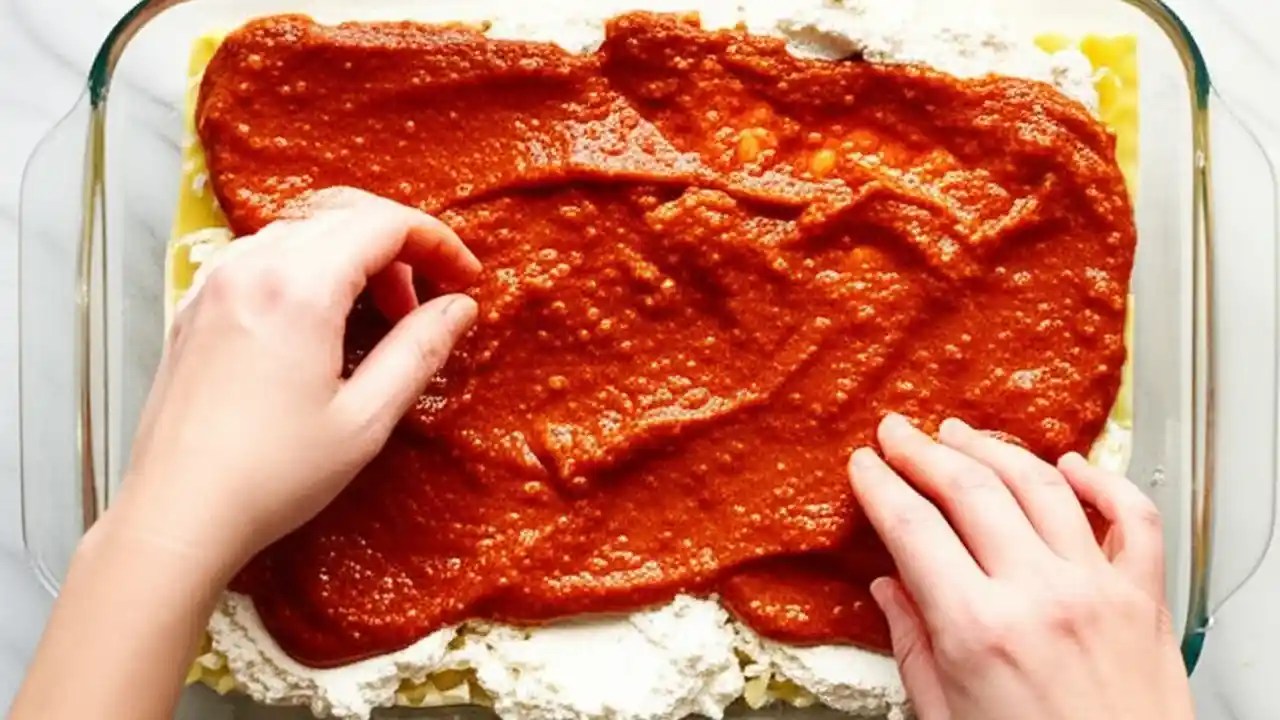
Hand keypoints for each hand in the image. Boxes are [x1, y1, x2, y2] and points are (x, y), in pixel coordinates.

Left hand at [112, 187, 481, 579]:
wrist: (176, 514)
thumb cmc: (273, 477)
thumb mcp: (365, 419)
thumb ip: (419, 351)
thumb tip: (458, 307)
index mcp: (299, 287)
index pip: (384, 223)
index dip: (437, 242)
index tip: (466, 279)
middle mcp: (252, 266)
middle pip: (344, 215)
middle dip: (399, 248)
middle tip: (422, 306)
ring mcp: (216, 281)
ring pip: (304, 231)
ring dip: (354, 257)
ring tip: (375, 321)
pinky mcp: (195, 305)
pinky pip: (264, 256)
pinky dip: (309, 269)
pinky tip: (321, 323)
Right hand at [850, 415, 1192, 719]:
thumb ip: (913, 646)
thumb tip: (888, 590)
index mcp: (977, 630)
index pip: (912, 527)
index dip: (881, 484)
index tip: (865, 465)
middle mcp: (1038, 596)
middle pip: (971, 490)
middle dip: (924, 451)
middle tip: (898, 433)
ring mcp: (1097, 590)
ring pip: (1042, 485)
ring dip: (994, 449)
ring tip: (962, 436)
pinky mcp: (1144, 599)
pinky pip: (1133, 516)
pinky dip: (1102, 480)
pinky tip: (1070, 466)